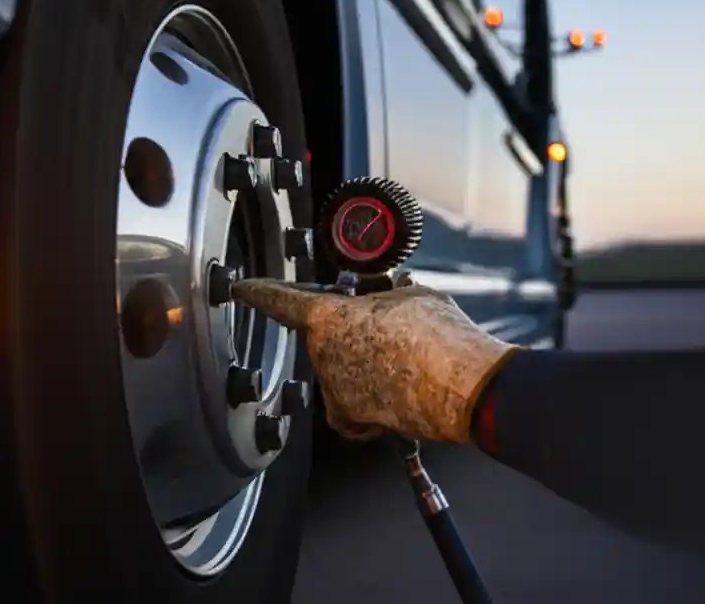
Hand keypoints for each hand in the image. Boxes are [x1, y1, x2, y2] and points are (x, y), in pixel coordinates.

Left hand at [231, 279, 521, 441]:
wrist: (461, 383)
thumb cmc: (438, 335)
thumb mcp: (413, 296)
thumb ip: (389, 295)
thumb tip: (393, 293)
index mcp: (327, 316)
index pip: (281, 300)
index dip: (260, 292)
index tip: (243, 289)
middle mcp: (322, 354)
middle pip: (325, 336)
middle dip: (351, 331)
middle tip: (389, 326)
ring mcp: (334, 387)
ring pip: (340, 369)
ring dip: (364, 363)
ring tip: (404, 357)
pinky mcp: (353, 415)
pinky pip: (349, 406)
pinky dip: (364, 401)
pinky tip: (390, 391)